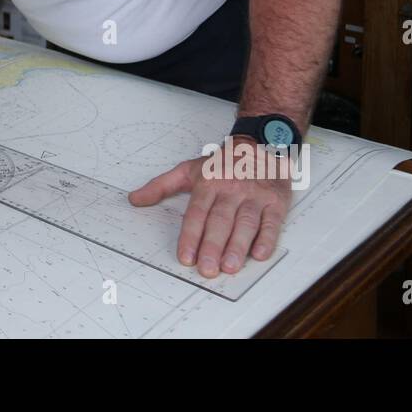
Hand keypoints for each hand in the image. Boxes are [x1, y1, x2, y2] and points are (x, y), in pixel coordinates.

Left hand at [128, 137, 291, 277]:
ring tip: (230, 266)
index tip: (186, 257)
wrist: (260, 143)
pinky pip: (272, 222)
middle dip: (213, 246)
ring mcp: (254, 196)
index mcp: (209, 183)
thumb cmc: (223, 163)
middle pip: (220, 220)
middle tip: (207, 268)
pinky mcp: (275, 202)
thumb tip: (135, 199)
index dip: (190, 236)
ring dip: (238, 246)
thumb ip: (161, 186)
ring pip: (246, 223)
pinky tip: (259, 254)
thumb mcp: (189, 169)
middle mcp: (231, 189)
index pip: (197, 212)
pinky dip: (267, 238)